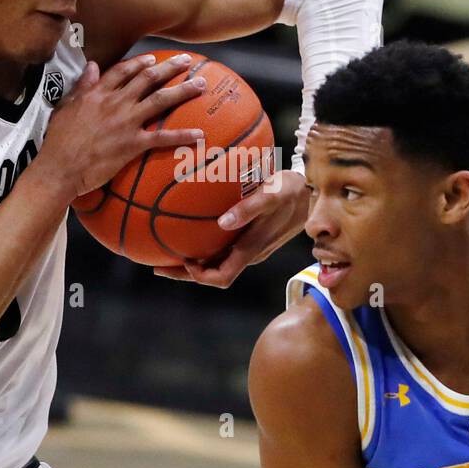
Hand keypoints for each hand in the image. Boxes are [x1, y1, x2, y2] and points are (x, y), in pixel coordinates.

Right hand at [40, 52, 204, 197]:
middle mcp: (115, 102)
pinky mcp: (133, 144)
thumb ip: (82, 86)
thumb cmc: (57, 140)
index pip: (123, 71)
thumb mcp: (65, 107)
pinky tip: (199, 134)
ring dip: (183, 91)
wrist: (60, 167)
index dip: (140, 63)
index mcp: (97, 93)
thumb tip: (92, 66)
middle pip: (148, 78)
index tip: (153, 59)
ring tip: (201, 84)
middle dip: (170, 68)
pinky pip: (162, 137)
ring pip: (161, 100)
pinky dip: (182, 136)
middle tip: (187, 61)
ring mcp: (126, 122)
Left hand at [153, 169, 307, 286]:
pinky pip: (221, 248)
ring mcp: (248, 247)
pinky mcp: (249, 237)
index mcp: (251, 250)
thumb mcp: (273, 194)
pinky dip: (203, 246)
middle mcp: (248, 254)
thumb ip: (250, 208)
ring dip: (192, 261)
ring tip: (166, 250)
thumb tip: (223, 222)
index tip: (181, 262)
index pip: (221, 277)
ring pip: (215, 262)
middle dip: (184, 273)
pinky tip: (190, 231)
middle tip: (157, 264)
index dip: (199, 277)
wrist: (311, 192)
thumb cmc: (291, 190)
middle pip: (212, 273)